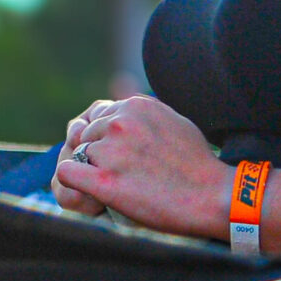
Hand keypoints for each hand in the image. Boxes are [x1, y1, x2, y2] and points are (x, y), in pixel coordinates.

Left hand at [49, 96, 228, 238]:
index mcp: (134, 106)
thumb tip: (119, 83)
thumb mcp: (171, 119)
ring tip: (120, 185)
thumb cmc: (196, 162)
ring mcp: (111, 151)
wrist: (213, 197)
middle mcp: (119, 123)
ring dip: (93, 170)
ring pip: (79, 154)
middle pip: (87, 135)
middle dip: (98, 152)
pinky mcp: (104, 181)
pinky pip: (67, 173)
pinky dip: (75, 182)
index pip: (97, 114)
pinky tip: (93, 190)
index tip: (117, 153)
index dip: (104, 135)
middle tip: (122, 173)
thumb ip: (141, 107)